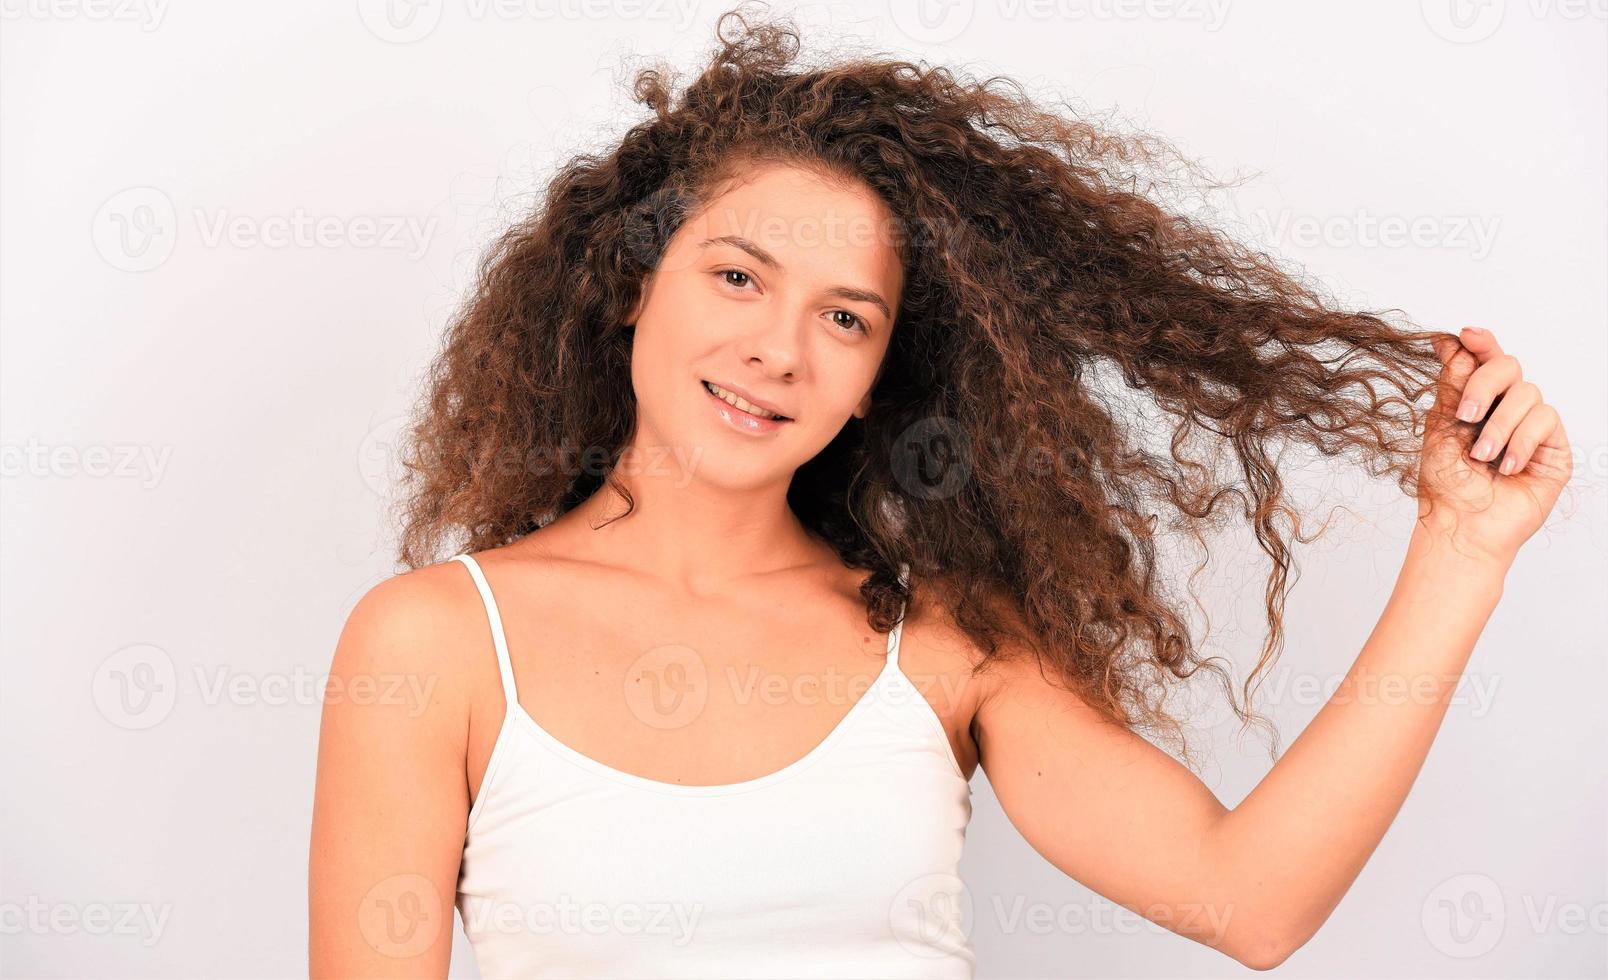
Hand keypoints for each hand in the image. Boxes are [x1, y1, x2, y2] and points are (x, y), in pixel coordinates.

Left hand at [1417, 326, 1570, 564]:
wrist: (1461, 528)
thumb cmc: (1446, 486)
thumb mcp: (1440, 428)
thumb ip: (1452, 387)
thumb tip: (1453, 344)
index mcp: (1475, 401)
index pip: (1484, 360)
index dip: (1480, 342)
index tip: (1465, 334)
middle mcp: (1505, 409)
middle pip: (1509, 366)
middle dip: (1485, 384)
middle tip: (1465, 415)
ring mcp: (1531, 427)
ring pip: (1528, 393)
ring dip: (1500, 425)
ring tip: (1481, 456)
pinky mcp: (1553, 448)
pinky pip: (1546, 421)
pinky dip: (1521, 442)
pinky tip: (1506, 467)